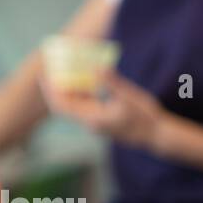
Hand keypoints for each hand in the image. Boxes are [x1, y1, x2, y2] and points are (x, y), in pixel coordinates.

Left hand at [41, 69, 165, 150]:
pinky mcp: (102, 119)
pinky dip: (83, 92)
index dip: (51, 91)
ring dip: (70, 88)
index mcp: (93, 119)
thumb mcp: (129, 97)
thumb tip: (96, 68)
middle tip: (52, 68)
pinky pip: (86, 105)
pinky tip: (86, 78)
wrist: (157, 135)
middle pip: (66, 104)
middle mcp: (90, 122)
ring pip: (76, 104)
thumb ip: (112, 83)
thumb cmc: (145, 117)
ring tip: (66, 69)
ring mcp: (96, 121)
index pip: (63, 106)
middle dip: (58, 87)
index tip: (45, 75)